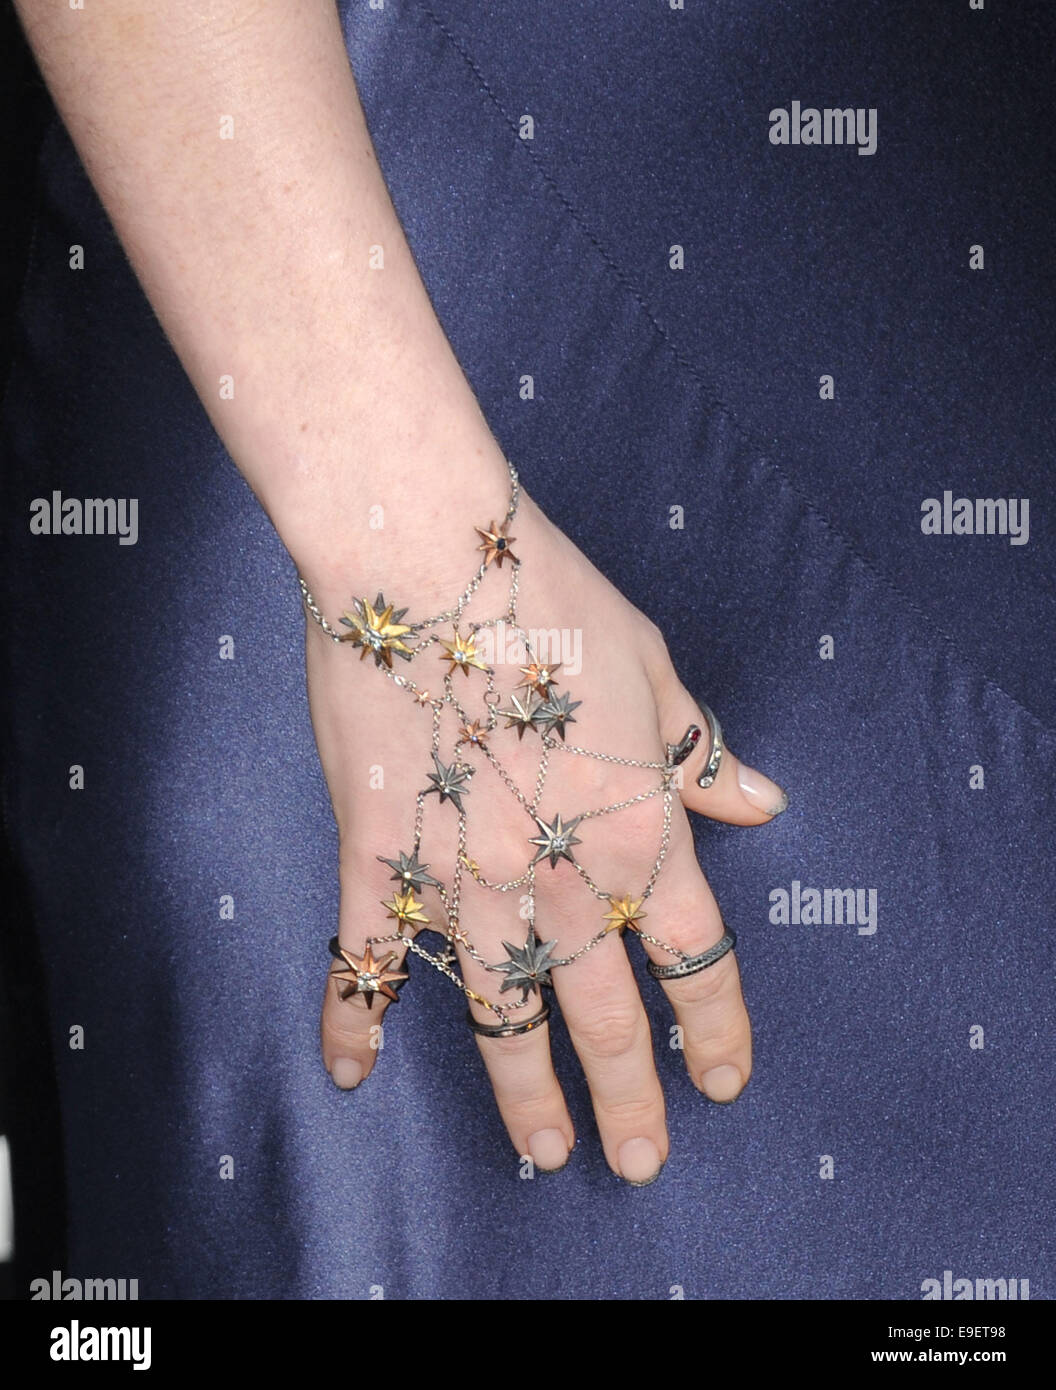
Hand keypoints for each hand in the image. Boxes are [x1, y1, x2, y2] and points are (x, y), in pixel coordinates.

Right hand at [309, 483, 786, 1182]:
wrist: (430, 553)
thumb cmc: (549, 598)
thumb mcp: (653, 669)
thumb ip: (699, 754)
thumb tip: (759, 803)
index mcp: (637, 826)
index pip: (694, 957)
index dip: (714, 1027)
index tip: (722, 1080)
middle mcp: (556, 871)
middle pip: (601, 1010)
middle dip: (628, 1094)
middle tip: (637, 1160)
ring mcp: (461, 870)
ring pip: (497, 1008)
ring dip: (521, 1088)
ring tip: (542, 1150)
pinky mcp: (379, 850)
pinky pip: (364, 953)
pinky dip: (353, 1017)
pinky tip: (351, 1073)